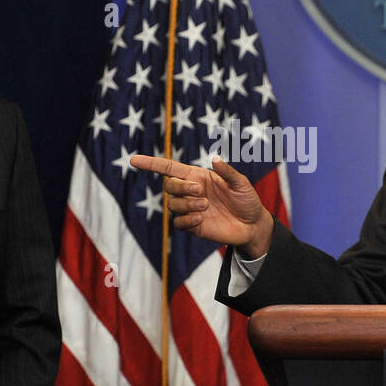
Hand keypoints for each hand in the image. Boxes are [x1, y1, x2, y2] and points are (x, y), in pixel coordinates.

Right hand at [129, 154, 274, 257]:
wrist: (252, 225)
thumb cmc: (247, 200)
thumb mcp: (241, 183)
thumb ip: (227, 172)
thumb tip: (214, 158)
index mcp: (198, 176)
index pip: (169, 168)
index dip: (151, 164)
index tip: (133, 160)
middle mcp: (190, 192)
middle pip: (169, 186)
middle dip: (181, 188)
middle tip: (201, 192)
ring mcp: (190, 209)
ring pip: (172, 205)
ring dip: (187, 204)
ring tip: (206, 207)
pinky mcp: (192, 226)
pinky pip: (178, 223)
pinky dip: (188, 220)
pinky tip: (202, 219)